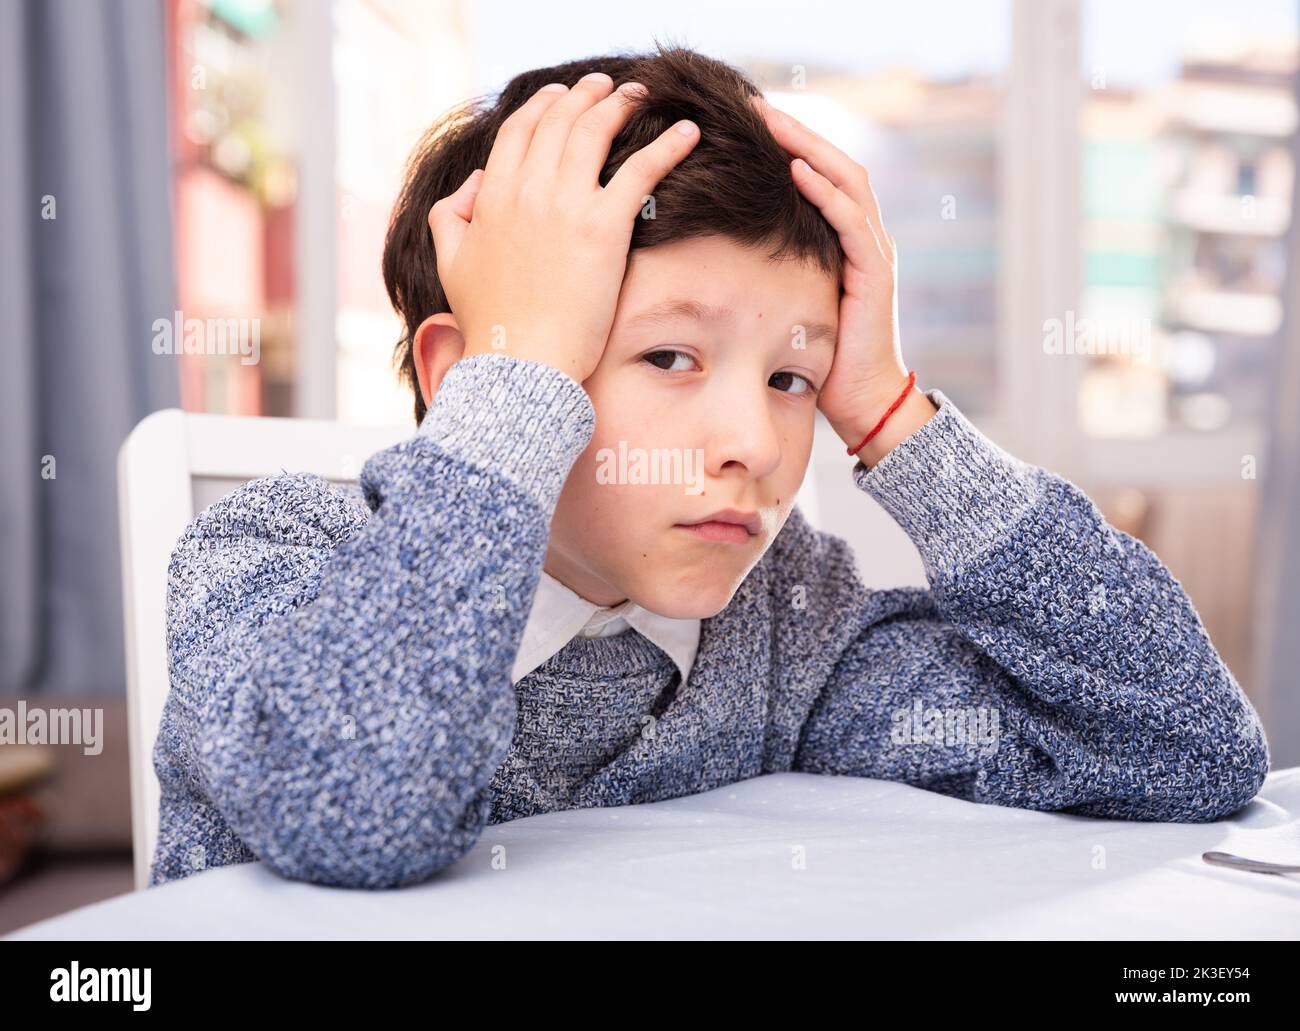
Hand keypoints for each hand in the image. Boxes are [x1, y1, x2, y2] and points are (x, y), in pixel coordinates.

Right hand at [428, 73, 700, 383]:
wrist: (520, 361)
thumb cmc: (489, 322)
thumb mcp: (450, 263)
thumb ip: (450, 216)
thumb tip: (473, 186)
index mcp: (494, 195)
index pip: (520, 131)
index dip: (543, 106)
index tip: (560, 95)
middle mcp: (529, 190)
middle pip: (560, 121)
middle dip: (586, 94)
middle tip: (607, 86)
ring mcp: (567, 206)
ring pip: (596, 131)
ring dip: (621, 104)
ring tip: (641, 95)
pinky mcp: (604, 228)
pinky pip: (641, 170)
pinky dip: (668, 146)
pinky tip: (688, 133)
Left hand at [750, 94, 935, 464]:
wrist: (862, 403)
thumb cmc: (821, 360)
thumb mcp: (789, 304)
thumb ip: (772, 273)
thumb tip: (719, 256)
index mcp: (846, 241)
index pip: (820, 175)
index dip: (789, 144)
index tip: (748, 123)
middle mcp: (865, 237)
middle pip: (834, 164)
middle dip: (796, 132)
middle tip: (755, 105)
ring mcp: (873, 251)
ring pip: (845, 180)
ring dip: (808, 147)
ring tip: (773, 121)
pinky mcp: (874, 272)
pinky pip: (851, 220)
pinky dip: (825, 191)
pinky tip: (796, 170)